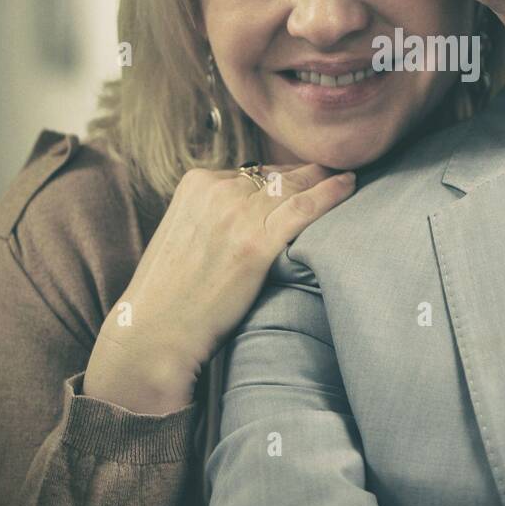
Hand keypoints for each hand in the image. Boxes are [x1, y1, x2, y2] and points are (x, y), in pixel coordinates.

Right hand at [84, 163, 354, 412]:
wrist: (154, 333)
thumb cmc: (171, 293)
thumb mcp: (184, 234)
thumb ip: (214, 213)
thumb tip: (250, 209)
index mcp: (196, 183)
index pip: (252, 172)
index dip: (282, 178)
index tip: (304, 181)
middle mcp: (216, 190)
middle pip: (276, 176)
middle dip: (306, 177)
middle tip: (334, 174)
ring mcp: (237, 214)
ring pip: (294, 187)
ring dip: (324, 180)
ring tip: (348, 178)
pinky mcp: (256, 243)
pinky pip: (305, 207)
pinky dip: (332, 193)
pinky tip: (350, 186)